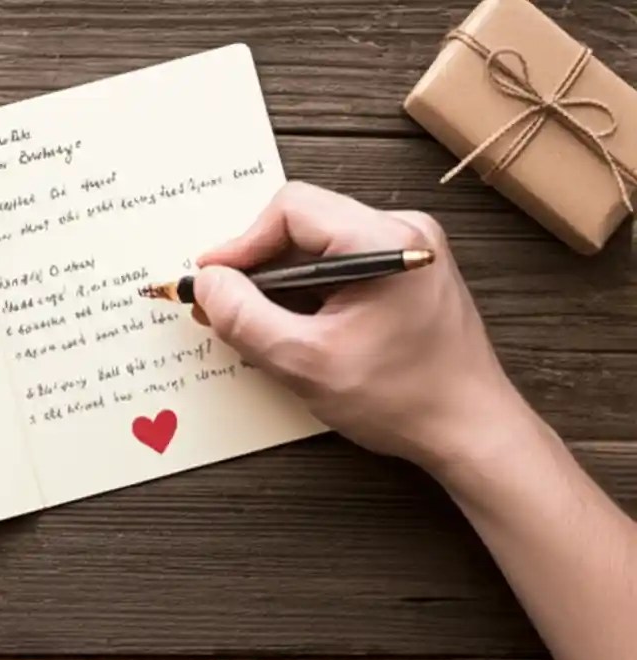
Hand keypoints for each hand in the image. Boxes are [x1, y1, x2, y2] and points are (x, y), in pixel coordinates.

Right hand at [193, 182, 525, 469]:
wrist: (471, 431)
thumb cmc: (404, 399)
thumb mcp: (305, 362)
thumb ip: (245, 318)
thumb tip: (206, 283)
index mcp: (385, 240)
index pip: (290, 209)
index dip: (241, 244)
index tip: (211, 282)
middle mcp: (402, 232)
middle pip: (302, 225)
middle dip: (256, 266)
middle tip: (222, 307)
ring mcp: (407, 251)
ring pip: (316, 247)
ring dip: (278, 282)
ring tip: (254, 324)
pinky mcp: (405, 274)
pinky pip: (338, 265)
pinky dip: (305, 293)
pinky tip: (290, 329)